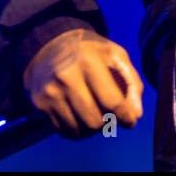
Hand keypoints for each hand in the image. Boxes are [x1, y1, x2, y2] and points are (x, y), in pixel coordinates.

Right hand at [23, 28, 144, 137]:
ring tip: (96, 114)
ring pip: (79, 131)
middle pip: (95, 121)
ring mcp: (50, 92)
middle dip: (108, 123)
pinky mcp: (39, 104)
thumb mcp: (114, 54)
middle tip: (111, 116)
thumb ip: (131, 81)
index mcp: (88, 61)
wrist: (49, 45)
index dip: (126, 116)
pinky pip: (63, 131)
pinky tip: (81, 115)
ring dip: (92, 128)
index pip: (112, 102)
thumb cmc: (89, 51)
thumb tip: (136, 115)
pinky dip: (77, 129)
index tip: (130, 121)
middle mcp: (66, 77)